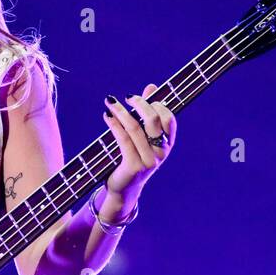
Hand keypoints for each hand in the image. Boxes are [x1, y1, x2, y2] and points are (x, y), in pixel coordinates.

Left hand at [100, 85, 175, 214]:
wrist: (124, 188)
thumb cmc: (132, 158)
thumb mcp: (141, 136)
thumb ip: (146, 112)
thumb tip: (151, 86)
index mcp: (167, 144)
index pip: (169, 119)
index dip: (156, 105)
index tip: (142, 98)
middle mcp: (162, 152)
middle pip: (153, 119)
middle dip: (139, 104)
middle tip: (127, 97)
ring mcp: (149, 160)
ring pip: (135, 127)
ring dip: (120, 111)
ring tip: (109, 101)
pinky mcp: (134, 166)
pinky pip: (123, 139)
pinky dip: (114, 124)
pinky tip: (106, 116)